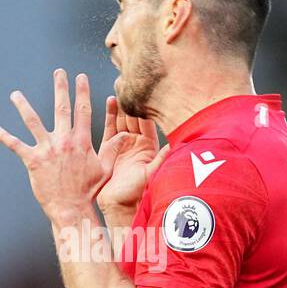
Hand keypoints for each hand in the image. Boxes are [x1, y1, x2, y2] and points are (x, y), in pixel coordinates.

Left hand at [0, 70, 128, 223]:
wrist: (71, 207)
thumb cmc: (88, 190)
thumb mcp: (105, 168)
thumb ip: (112, 150)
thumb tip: (124, 136)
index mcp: (81, 141)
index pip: (83, 110)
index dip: (82, 92)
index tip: (81, 77)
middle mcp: (64, 141)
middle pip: (61, 108)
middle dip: (60, 88)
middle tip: (59, 72)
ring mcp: (47, 149)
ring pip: (33, 121)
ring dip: (23, 106)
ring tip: (15, 94)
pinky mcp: (33, 160)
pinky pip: (16, 145)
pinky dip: (5, 136)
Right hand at [96, 97, 168, 219]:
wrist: (118, 206)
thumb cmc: (137, 193)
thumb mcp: (153, 174)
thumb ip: (163, 159)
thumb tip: (177, 146)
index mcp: (149, 148)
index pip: (148, 122)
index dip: (146, 106)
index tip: (145, 90)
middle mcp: (137, 145)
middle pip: (134, 117)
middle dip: (132, 99)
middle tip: (131, 81)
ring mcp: (123, 146)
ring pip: (122, 120)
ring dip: (122, 104)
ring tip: (120, 85)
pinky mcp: (109, 150)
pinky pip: (110, 129)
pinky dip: (110, 115)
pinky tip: (111, 101)